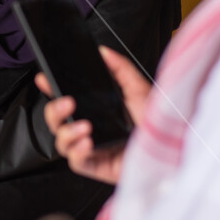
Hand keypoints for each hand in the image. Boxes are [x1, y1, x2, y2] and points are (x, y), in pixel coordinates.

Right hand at [36, 46, 152, 184]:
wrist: (175, 150)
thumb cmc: (159, 124)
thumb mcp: (140, 89)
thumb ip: (121, 68)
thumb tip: (103, 52)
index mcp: (96, 110)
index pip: (66, 99)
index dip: (51, 90)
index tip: (44, 79)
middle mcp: (91, 129)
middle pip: (57, 121)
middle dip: (54, 110)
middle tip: (68, 102)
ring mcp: (93, 149)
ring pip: (61, 143)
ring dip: (67, 132)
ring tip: (85, 126)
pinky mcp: (98, 167)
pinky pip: (76, 162)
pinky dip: (77, 151)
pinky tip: (88, 142)